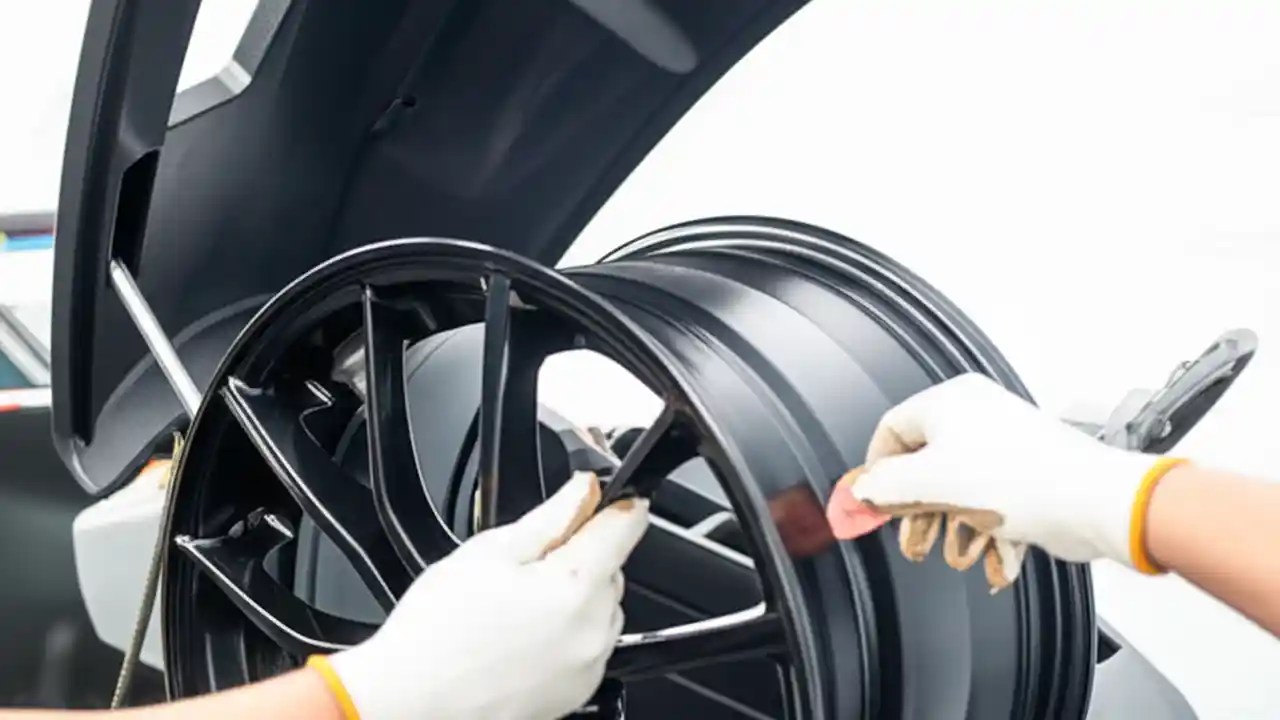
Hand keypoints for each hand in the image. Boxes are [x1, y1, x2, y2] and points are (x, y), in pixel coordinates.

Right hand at [321, 472, 648, 719]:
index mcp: (575, 586)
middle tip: (523, 567)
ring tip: (515, 607)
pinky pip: (588, 645)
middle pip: (611, 568)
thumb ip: (550, 517)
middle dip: (578, 556)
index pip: (627, 526)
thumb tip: (583, 489)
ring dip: (574, 596)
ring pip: (600, 608)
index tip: (600, 499)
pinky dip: (567, 633)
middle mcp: (593, 630)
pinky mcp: (578, 691)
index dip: (615, 504)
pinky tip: (521, 636)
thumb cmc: (437, 633)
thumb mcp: (488, 553)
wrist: (411, 704)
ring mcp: (588, 665)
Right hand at [851, 373, 1175, 569]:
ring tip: (960, 550)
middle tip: (914, 537)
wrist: (1093, 501)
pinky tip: (992, 553)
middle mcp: (978, 416)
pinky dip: (988, 531)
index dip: (877, 473)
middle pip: (924, 465)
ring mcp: (1006, 444)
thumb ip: (882, 488)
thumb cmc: (1023, 479)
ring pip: (959, 490)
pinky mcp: (1029, 473)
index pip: (891, 431)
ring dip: (955, 527)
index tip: (872, 505)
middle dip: (919, 511)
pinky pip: (992, 503)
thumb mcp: (929, 484)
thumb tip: (854, 493)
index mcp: (950, 400)